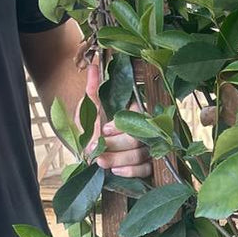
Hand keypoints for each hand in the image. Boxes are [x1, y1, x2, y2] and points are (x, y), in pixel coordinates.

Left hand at [82, 59, 152, 180]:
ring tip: (100, 162)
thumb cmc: (93, 129)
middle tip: (95, 150)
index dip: (119, 125)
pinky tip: (116, 171)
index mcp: (134, 112)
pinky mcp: (148, 164)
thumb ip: (93, 90)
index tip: (102, 129)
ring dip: (118, 159)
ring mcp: (148, 147)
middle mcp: (145, 129)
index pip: (137, 116)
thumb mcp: (89, 110)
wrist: (92, 153)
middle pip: (137, 138)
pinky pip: (146, 169)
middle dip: (114, 145)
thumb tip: (93, 66)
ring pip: (140, 154)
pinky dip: (130, 171)